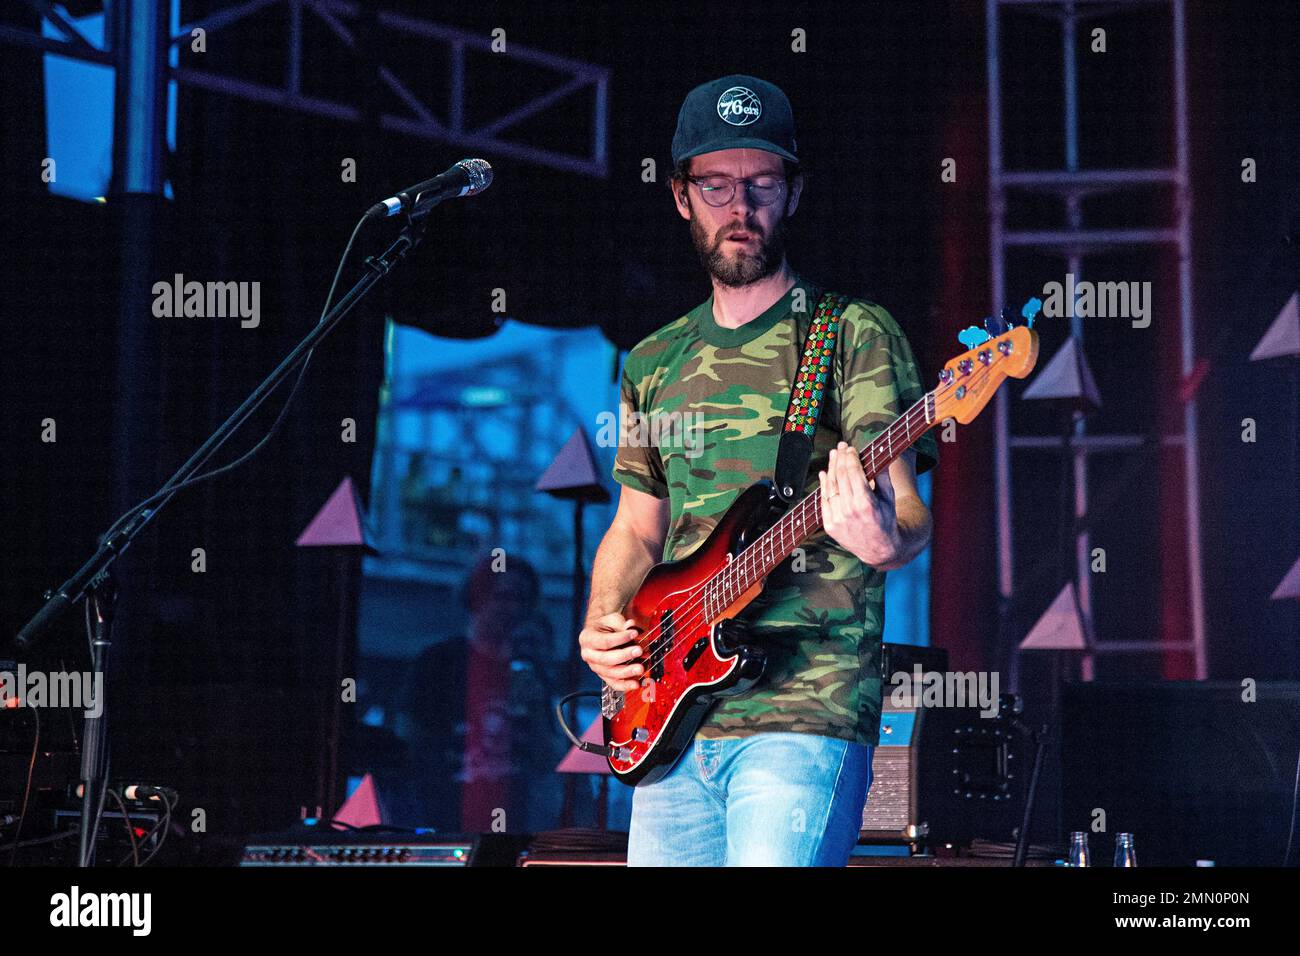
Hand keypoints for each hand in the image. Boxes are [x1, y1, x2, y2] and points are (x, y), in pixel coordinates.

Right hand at [579, 612, 643, 691]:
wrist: (603, 633)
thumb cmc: (607, 626)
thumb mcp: (613, 620)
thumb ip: (622, 624)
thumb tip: (632, 626)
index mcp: (587, 638)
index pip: (604, 641)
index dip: (620, 638)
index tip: (634, 633)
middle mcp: (589, 655)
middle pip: (606, 659)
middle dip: (624, 656)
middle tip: (639, 650)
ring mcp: (596, 667)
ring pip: (610, 673)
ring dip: (627, 672)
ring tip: (640, 668)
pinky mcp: (604, 676)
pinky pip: (613, 683)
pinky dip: (625, 685)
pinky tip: (636, 684)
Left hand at [819, 441, 902, 566]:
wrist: (879, 548)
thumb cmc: (886, 520)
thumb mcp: (889, 498)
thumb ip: (882, 476)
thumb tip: (879, 455)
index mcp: (865, 503)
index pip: (853, 473)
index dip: (850, 458)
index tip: (850, 448)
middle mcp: (849, 511)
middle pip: (840, 476)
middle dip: (840, 459)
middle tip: (841, 447)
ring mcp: (837, 519)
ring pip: (830, 487)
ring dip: (831, 468)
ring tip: (833, 455)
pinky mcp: (830, 525)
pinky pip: (823, 501)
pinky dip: (823, 485)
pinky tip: (824, 474)